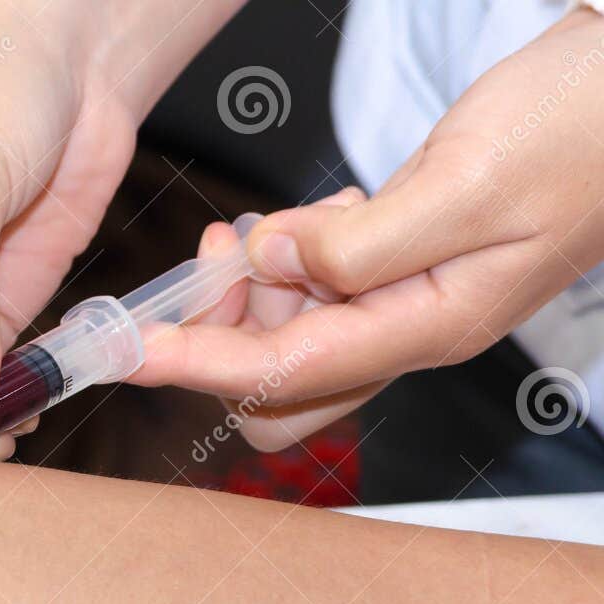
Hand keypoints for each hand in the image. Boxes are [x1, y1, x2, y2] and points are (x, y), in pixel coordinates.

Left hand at [134, 9, 603, 448]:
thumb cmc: (579, 128)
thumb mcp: (468, 180)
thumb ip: (362, 241)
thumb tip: (272, 262)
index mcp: (430, 327)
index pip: (282, 373)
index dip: (196, 363)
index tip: (130, 350)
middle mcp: (410, 332)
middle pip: (276, 389)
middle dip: (223, 334)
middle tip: (216, 256)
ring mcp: (402, 306)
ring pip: (286, 338)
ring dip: (251, 290)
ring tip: (264, 224)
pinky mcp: (396, 270)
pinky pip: (314, 292)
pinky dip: (286, 260)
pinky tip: (311, 217)